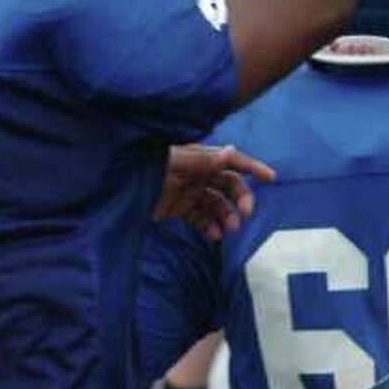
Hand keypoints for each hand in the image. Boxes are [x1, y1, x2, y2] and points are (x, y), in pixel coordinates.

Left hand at [152, 144, 274, 241]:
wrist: (118, 188)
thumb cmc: (144, 166)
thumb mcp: (172, 161)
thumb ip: (201, 160)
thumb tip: (230, 152)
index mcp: (198, 157)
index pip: (231, 159)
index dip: (252, 167)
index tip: (270, 178)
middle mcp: (198, 173)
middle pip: (229, 185)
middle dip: (240, 199)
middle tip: (245, 215)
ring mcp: (189, 191)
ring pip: (217, 204)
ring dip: (227, 217)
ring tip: (228, 231)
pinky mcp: (179, 208)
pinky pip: (202, 219)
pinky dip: (210, 227)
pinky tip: (214, 236)